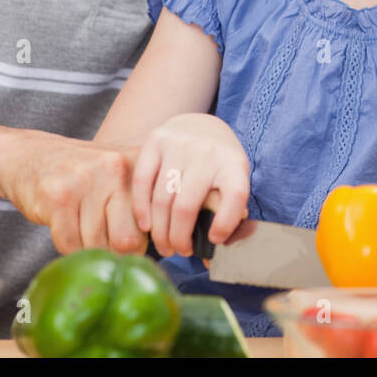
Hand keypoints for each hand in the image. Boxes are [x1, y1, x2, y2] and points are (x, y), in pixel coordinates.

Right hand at [0, 129, 146, 254]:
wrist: (32, 154)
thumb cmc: (84, 173)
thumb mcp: (122, 172)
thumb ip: (146, 199)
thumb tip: (169, 239)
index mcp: (139, 164)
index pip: (154, 222)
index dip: (144, 243)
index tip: (134, 246)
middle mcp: (115, 169)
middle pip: (127, 240)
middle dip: (116, 252)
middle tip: (106, 244)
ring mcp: (85, 181)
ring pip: (96, 245)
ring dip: (89, 249)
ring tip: (84, 231)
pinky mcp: (57, 197)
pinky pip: (69, 244)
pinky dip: (68, 247)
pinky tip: (67, 229)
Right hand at [130, 113, 250, 257]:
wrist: (200, 123)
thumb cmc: (217, 162)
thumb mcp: (233, 179)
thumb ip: (228, 209)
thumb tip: (213, 249)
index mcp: (234, 164)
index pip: (235, 196)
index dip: (225, 223)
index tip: (215, 240)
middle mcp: (207, 152)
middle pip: (187, 206)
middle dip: (179, 238)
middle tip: (178, 252)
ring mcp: (180, 145)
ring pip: (162, 199)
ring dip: (159, 231)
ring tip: (163, 246)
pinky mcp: (155, 141)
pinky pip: (142, 181)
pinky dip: (141, 208)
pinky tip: (146, 225)